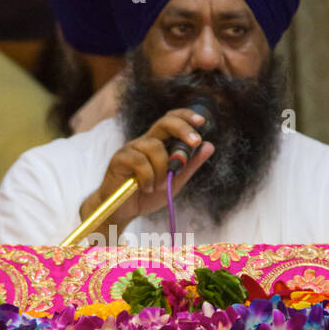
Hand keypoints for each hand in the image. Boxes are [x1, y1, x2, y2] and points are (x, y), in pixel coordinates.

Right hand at [79, 108, 214, 229]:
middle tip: (195, 141)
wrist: (123, 212)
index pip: (171, 121)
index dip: (186, 117)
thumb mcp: (174, 182)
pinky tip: (146, 188)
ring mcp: (131, 149)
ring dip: (162, 169)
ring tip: (158, 186)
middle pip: (164, 123)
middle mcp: (145, 142)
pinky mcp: (119, 159)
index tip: (202, 121)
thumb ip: (190, 165)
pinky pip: (140, 162)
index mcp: (158, 144)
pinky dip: (148, 178)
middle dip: (183, 129)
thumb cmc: (146, 195)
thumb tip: (209, 145)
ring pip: (155, 147)